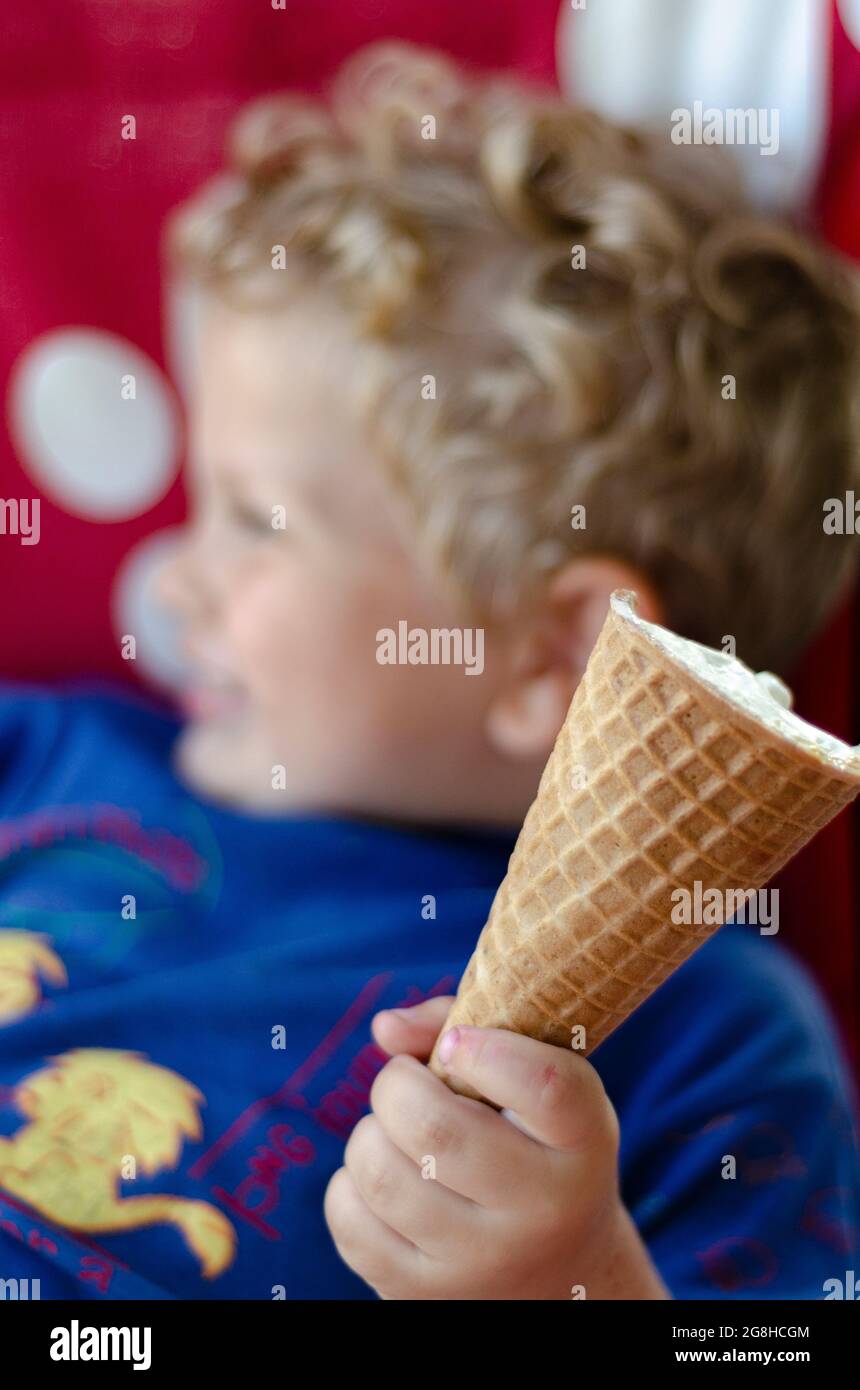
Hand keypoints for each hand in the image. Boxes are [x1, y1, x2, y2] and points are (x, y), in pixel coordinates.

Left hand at [324, 997, 668, 1299]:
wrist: (561, 1274)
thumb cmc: (533, 1143)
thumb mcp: (532, 1081)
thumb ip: (461, 1024)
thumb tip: (384, 1028)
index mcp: (582, 1143)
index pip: (543, 1085)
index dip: (484, 1049)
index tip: (458, 1044)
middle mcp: (542, 1212)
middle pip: (435, 1129)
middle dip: (398, 1085)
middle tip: (409, 1084)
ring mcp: (481, 1263)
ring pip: (380, 1173)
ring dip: (370, 1134)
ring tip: (396, 1135)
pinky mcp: (423, 1296)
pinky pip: (349, 1220)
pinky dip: (349, 1185)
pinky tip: (385, 1181)